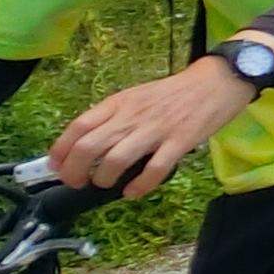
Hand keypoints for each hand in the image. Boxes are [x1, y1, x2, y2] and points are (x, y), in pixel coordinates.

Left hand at [48, 59, 245, 199]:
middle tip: (78, 183)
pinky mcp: (179, 142)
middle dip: (75, 172)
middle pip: (89, 147)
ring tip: (106, 184)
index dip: (61, 151)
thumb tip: (88, 146)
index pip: (78, 127)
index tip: (57, 167)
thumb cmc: (173, 93)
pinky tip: (133, 191)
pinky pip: (154, 170)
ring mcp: (155, 130)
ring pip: (116, 160)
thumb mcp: (135, 97)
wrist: (215, 82)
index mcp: (119, 104)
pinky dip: (139, 186)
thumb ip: (113, 118)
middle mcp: (131, 116)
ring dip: (104, 179)